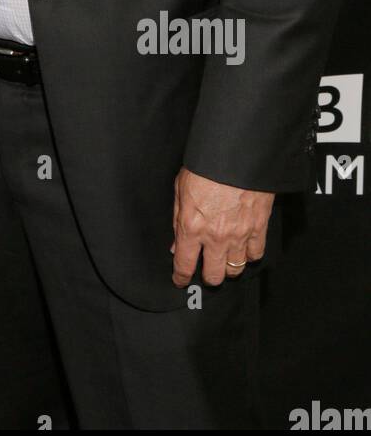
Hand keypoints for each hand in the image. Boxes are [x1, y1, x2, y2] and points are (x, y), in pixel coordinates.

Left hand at [170, 166, 273, 287]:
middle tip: (206, 270)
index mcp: (191, 226)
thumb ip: (177, 219)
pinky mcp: (259, 228)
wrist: (237, 155)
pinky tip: (244, 249)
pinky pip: (256, 254)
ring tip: (225, 260)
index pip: (184, 264)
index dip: (181, 277)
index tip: (180, 280)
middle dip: (208, 276)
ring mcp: (239, 235)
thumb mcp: (180, 188)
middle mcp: (215, 237)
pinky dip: (249, 255)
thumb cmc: (206, 167)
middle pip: (214, 275)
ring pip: (236, 269)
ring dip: (229, 268)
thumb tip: (176, 243)